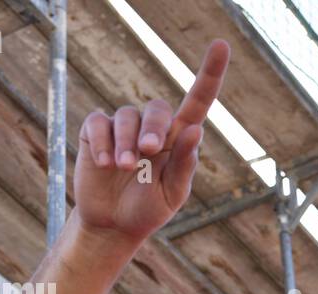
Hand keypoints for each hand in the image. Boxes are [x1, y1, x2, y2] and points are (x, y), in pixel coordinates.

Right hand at [73, 39, 229, 243]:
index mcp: (179, 140)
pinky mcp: (96, 132)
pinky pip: (99, 122)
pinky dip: (102, 141)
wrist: (113, 224)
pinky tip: (104, 164)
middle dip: (154, 128)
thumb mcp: (172, 194)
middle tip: (147, 151)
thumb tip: (196, 131)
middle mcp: (153, 129)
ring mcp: (124, 129)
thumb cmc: (148, 209)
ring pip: (126, 117)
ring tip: (121, 167)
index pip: (197, 102)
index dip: (210, 74)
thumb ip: (183, 165)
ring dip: (124, 142)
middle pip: (157, 109)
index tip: (221, 45)